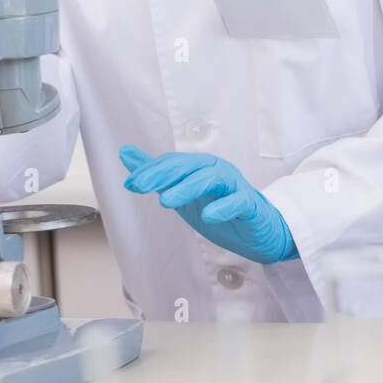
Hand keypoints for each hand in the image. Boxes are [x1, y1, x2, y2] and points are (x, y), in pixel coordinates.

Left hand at [119, 145, 298, 264]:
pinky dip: (223, 207)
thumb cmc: (219, 205)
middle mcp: (217, 170)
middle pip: (190, 166)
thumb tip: (125, 152)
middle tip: (141, 185)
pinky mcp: (249, 204)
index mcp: (200, 166)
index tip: (131, 184)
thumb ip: (156, 173)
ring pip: (211, 179)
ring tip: (166, 200)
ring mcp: (234, 185)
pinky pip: (237, 201)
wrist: (257, 230)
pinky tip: (208, 215)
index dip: (152, 171)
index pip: (174, 163)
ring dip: (188, 187)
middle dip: (164, 174)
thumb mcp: (181, 191)